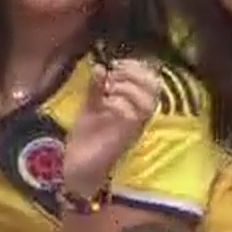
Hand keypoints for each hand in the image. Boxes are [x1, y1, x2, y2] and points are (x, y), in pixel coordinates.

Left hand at [61, 59, 163, 194]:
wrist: (77, 167)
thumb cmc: (87, 138)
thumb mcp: (91, 106)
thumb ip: (96, 87)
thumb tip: (99, 66)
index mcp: (135, 106)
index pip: (151, 80)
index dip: (136, 67)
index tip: (115, 64)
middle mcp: (140, 116)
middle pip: (155, 86)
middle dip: (133, 74)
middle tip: (112, 75)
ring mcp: (136, 127)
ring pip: (148, 100)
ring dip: (127, 88)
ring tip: (109, 89)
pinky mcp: (126, 136)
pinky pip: (133, 115)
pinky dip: (119, 104)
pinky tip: (106, 103)